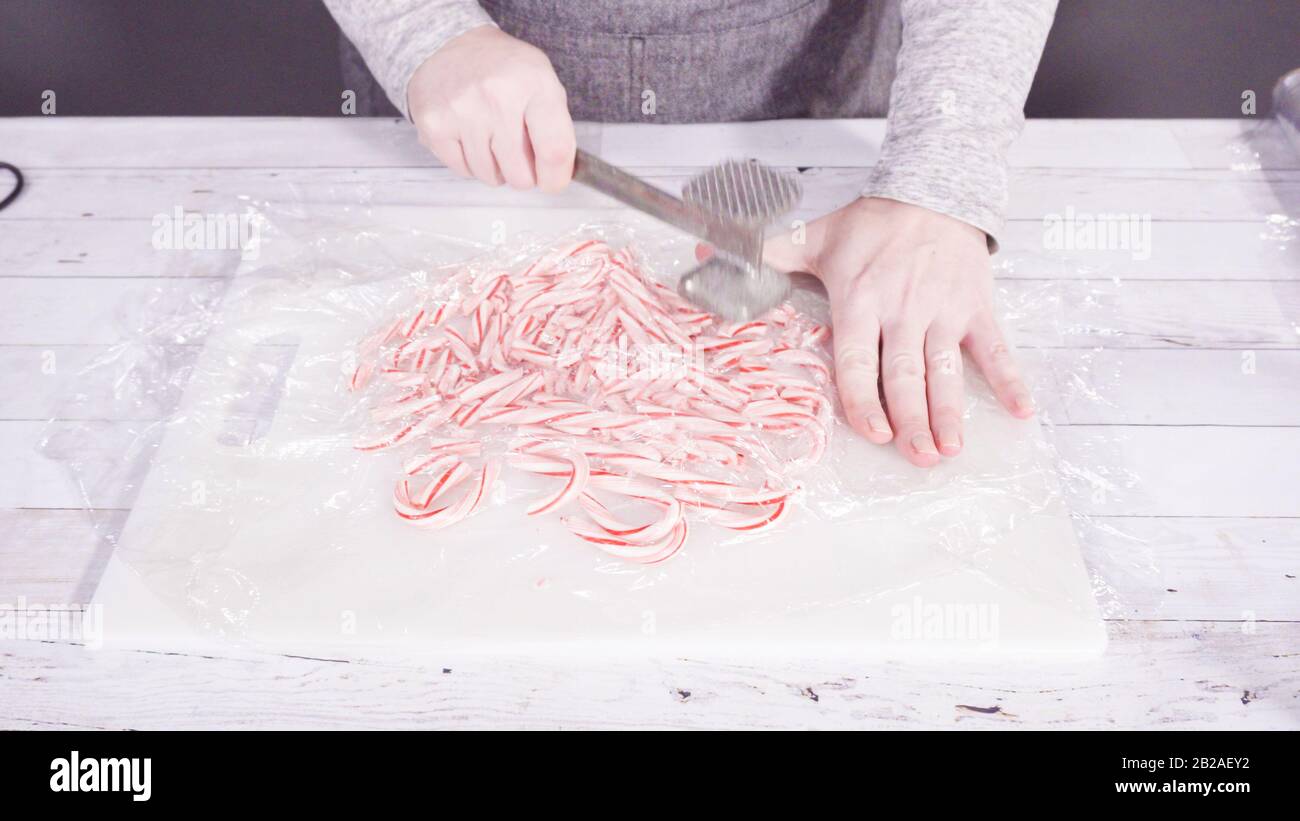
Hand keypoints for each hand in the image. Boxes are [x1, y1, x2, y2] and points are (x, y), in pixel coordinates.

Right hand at [407, 26, 575, 191]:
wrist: (446, 45)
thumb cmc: (502, 70)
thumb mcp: (542, 81)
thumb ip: (556, 128)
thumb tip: (557, 176)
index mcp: (534, 84)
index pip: (554, 150)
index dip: (555, 178)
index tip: (552, 181)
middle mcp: (497, 97)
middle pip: (520, 175)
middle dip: (523, 173)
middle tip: (517, 153)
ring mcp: (462, 112)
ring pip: (490, 176)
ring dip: (495, 168)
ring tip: (491, 139)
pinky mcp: (435, 126)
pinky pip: (463, 170)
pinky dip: (470, 163)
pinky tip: (470, 137)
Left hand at [763, 197, 1033, 467]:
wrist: (932, 190)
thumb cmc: (871, 224)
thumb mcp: (815, 237)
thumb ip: (766, 252)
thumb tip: (704, 247)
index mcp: (861, 301)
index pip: (858, 361)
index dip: (864, 400)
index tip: (874, 432)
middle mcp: (903, 312)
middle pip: (905, 376)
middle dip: (911, 420)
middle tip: (917, 458)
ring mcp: (943, 312)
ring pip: (946, 371)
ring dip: (950, 413)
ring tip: (950, 449)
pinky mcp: (976, 308)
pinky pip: (996, 348)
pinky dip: (1011, 379)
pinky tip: (1022, 411)